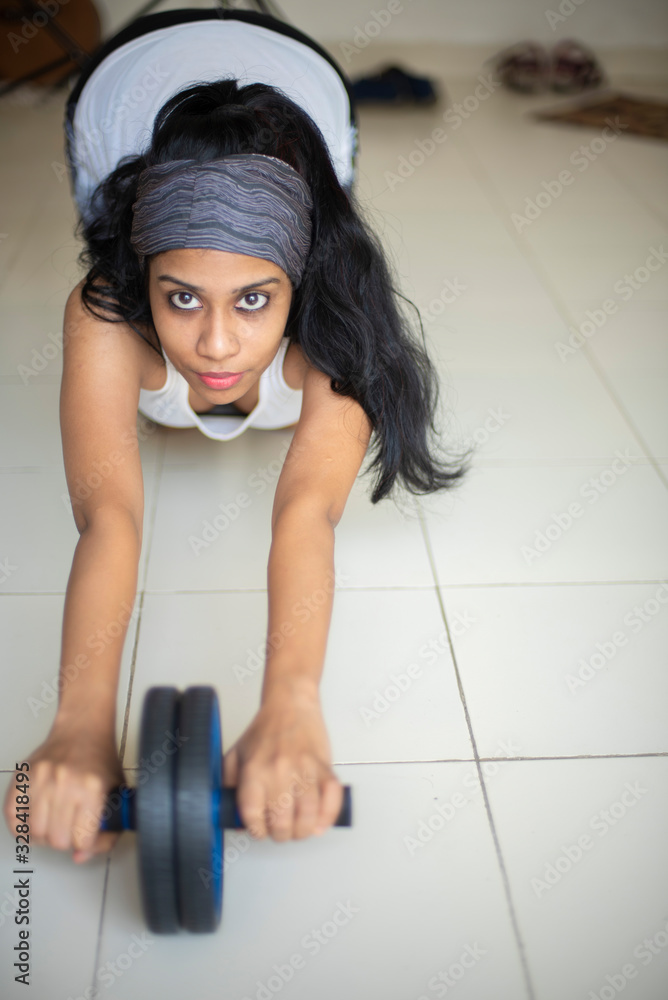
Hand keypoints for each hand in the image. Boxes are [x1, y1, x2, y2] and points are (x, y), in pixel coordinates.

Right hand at [3, 721, 124, 863]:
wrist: (82, 730)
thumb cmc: (100, 761)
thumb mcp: (117, 794)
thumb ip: (107, 830)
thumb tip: (81, 856)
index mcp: (92, 788)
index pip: (82, 840)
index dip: (85, 844)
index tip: (85, 837)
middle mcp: (65, 783)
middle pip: (56, 840)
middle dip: (65, 841)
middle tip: (69, 829)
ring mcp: (40, 779)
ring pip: (34, 833)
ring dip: (43, 835)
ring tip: (53, 823)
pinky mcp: (23, 777)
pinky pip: (12, 817)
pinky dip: (22, 825)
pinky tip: (35, 819)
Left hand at [223, 687, 341, 842]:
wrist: (290, 704)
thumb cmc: (265, 731)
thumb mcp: (236, 755)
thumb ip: (229, 786)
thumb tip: (231, 817)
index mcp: (254, 769)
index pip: (253, 814)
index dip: (256, 830)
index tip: (259, 830)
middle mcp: (279, 770)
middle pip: (281, 822)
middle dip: (280, 835)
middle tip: (280, 830)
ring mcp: (304, 769)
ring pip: (308, 817)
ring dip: (303, 831)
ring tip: (298, 829)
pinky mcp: (325, 767)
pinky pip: (332, 799)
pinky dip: (328, 817)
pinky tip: (319, 822)